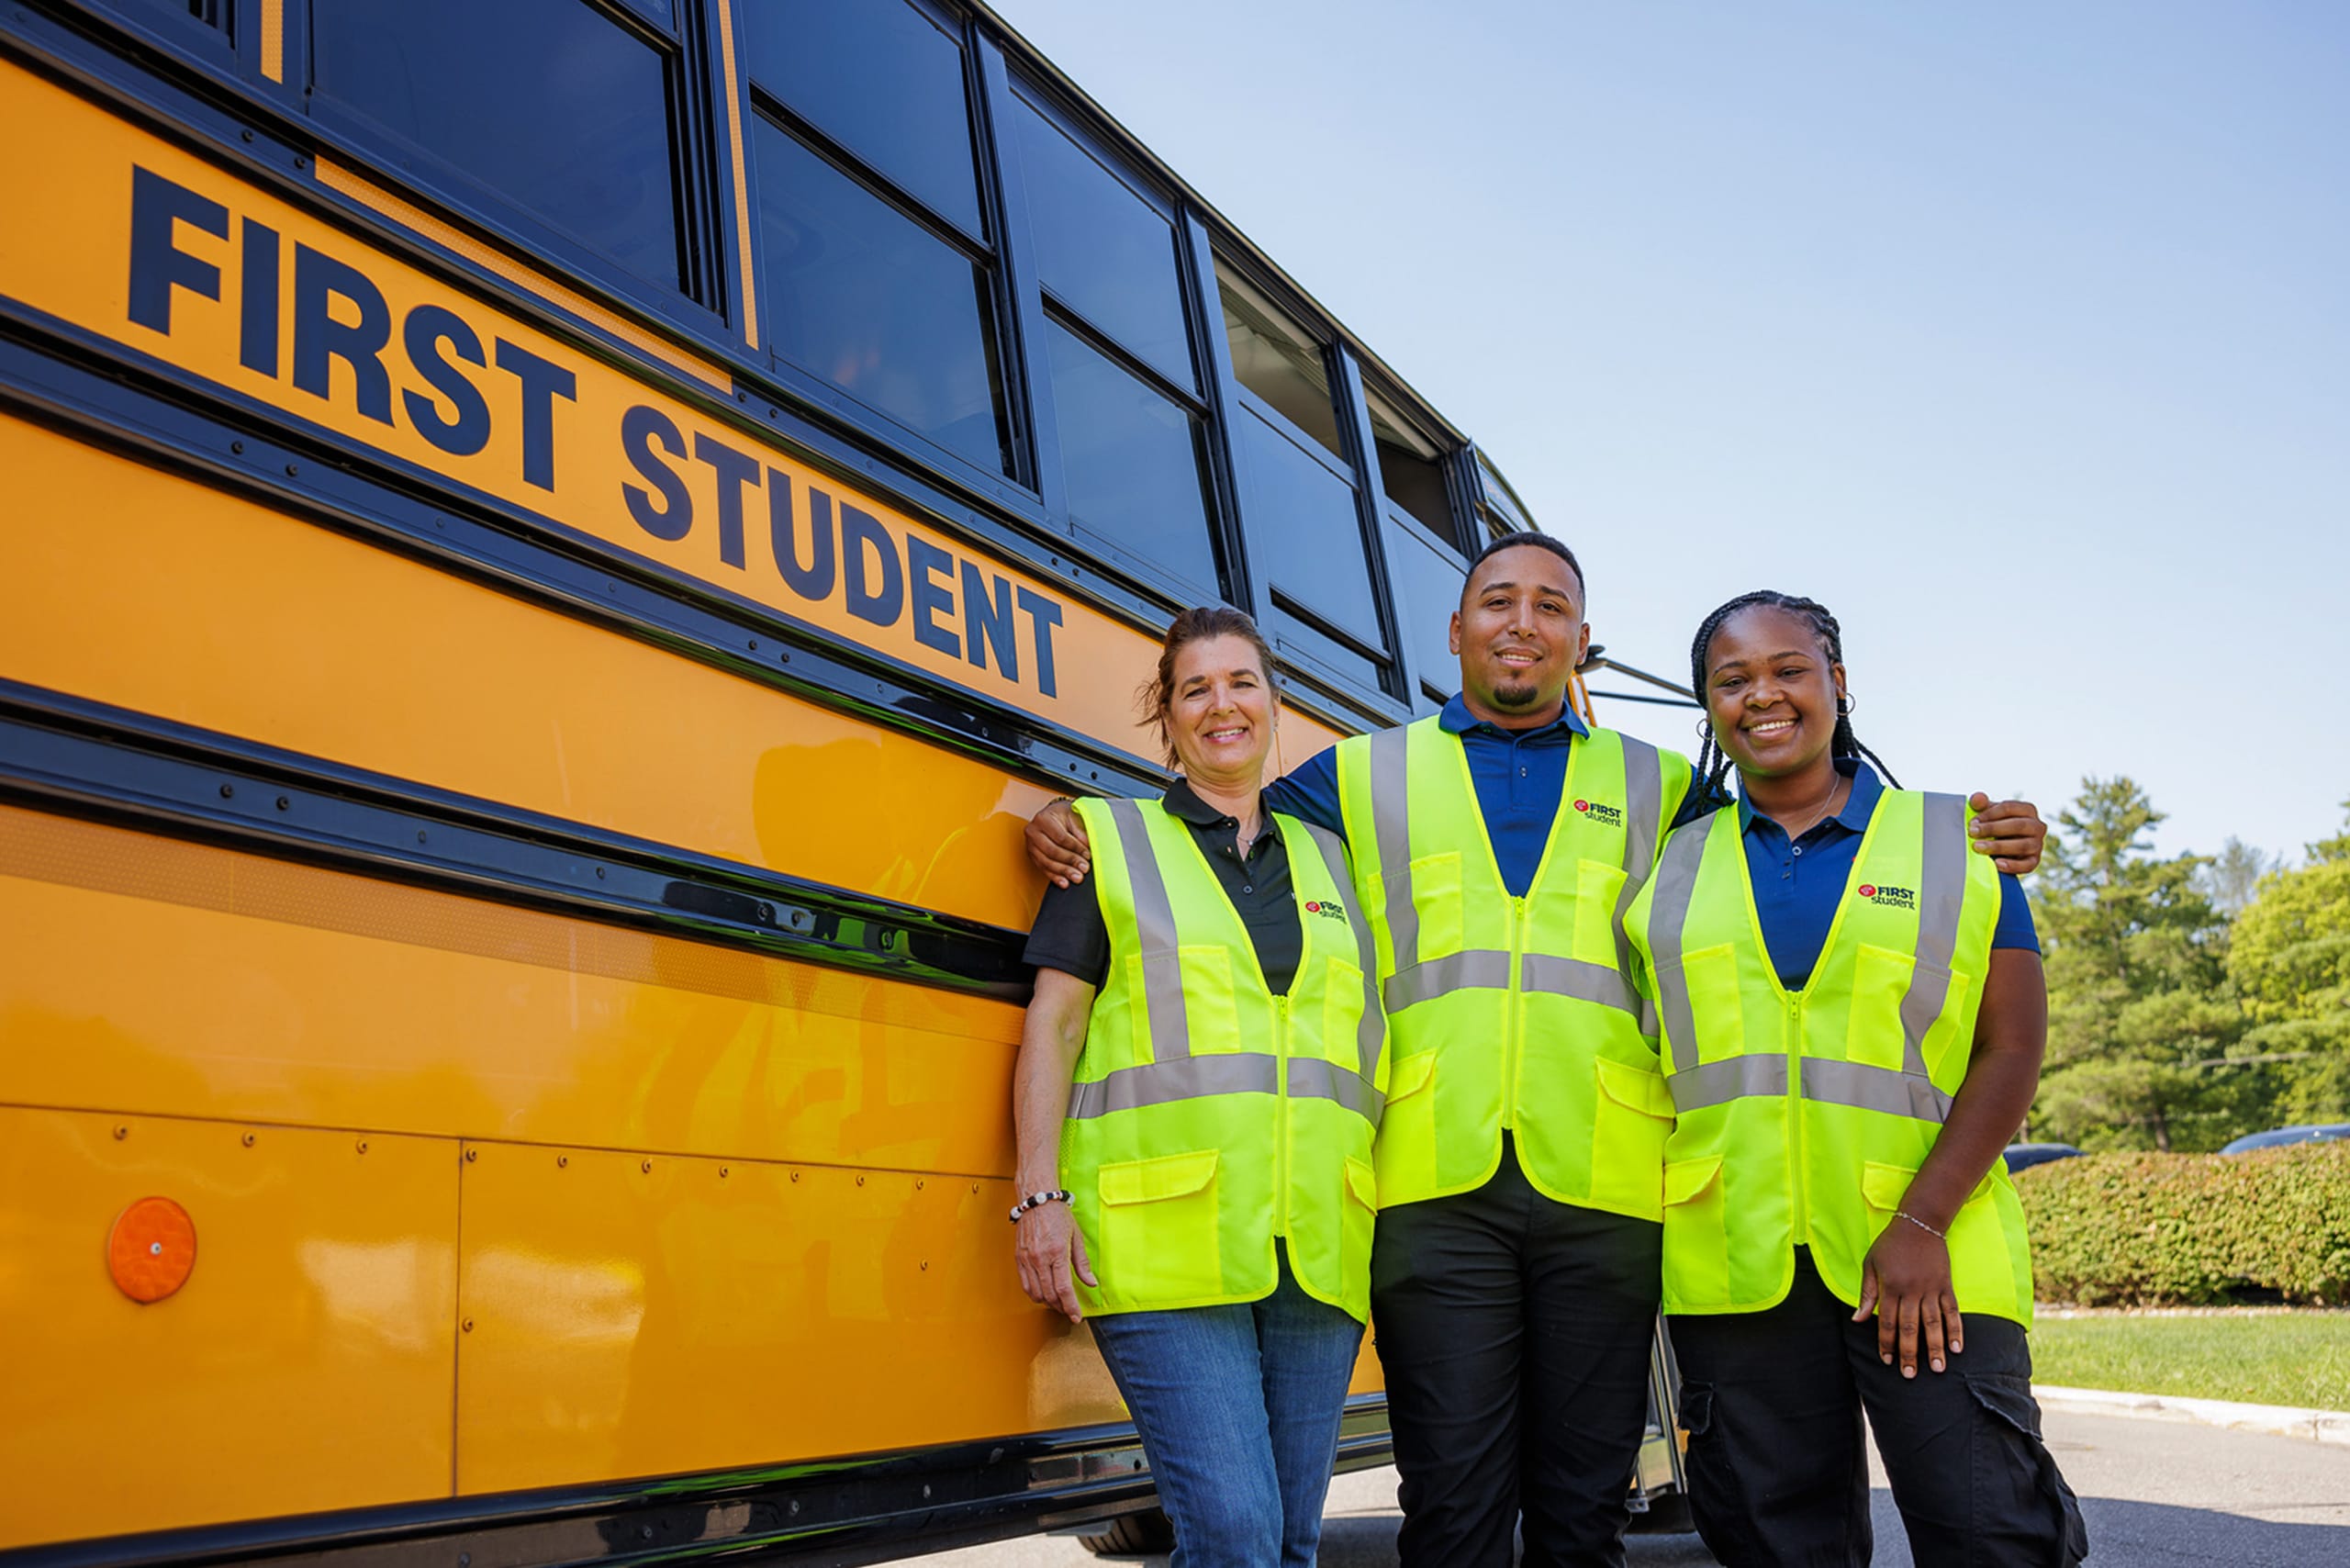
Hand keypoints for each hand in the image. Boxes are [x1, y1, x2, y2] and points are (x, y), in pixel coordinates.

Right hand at [1014, 1200, 1096, 1321]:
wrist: (1037, 1200)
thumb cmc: (1058, 1215)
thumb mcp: (1076, 1237)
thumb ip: (1082, 1263)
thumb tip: (1091, 1282)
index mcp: (1057, 1252)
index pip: (1064, 1289)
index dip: (1071, 1306)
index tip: (1076, 1316)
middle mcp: (1040, 1258)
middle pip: (1050, 1294)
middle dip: (1061, 1307)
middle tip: (1069, 1311)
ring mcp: (1027, 1259)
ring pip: (1036, 1293)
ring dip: (1048, 1303)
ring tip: (1058, 1303)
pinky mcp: (1019, 1258)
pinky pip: (1025, 1284)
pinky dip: (1035, 1294)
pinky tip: (1043, 1294)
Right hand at [1027, 799, 1092, 887]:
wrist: (1053, 815)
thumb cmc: (1065, 815)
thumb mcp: (1074, 816)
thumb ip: (1081, 831)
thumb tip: (1089, 846)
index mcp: (1043, 819)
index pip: (1061, 837)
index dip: (1075, 848)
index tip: (1088, 855)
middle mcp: (1033, 832)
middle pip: (1052, 851)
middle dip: (1070, 861)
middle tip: (1084, 869)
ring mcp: (1031, 845)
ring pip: (1047, 862)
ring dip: (1063, 872)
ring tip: (1077, 878)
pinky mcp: (1032, 856)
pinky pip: (1043, 869)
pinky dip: (1055, 877)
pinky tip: (1065, 883)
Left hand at [1855, 1218, 1962, 1377]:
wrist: (1919, 1223)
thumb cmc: (1890, 1244)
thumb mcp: (1871, 1264)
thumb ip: (1866, 1293)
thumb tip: (1857, 1319)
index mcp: (1890, 1287)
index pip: (1886, 1322)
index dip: (1886, 1343)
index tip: (1886, 1361)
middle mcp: (1911, 1291)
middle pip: (1909, 1327)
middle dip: (1909, 1353)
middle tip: (1910, 1375)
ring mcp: (1931, 1289)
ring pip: (1933, 1324)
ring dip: (1935, 1347)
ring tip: (1938, 1369)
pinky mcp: (1946, 1286)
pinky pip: (1952, 1311)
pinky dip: (1956, 1329)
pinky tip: (1957, 1348)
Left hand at [1968, 792, 2045, 875]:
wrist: (2005, 847)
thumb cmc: (1997, 825)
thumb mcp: (1989, 813)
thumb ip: (1981, 805)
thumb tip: (1977, 798)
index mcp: (2027, 810)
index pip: (2009, 808)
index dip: (1989, 814)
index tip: (1972, 822)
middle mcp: (2037, 826)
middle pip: (2018, 825)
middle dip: (1992, 829)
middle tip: (1972, 833)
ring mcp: (2038, 844)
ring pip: (2022, 845)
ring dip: (1999, 846)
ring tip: (1979, 848)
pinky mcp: (2035, 861)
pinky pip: (2027, 865)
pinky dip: (2012, 865)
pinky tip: (1997, 864)